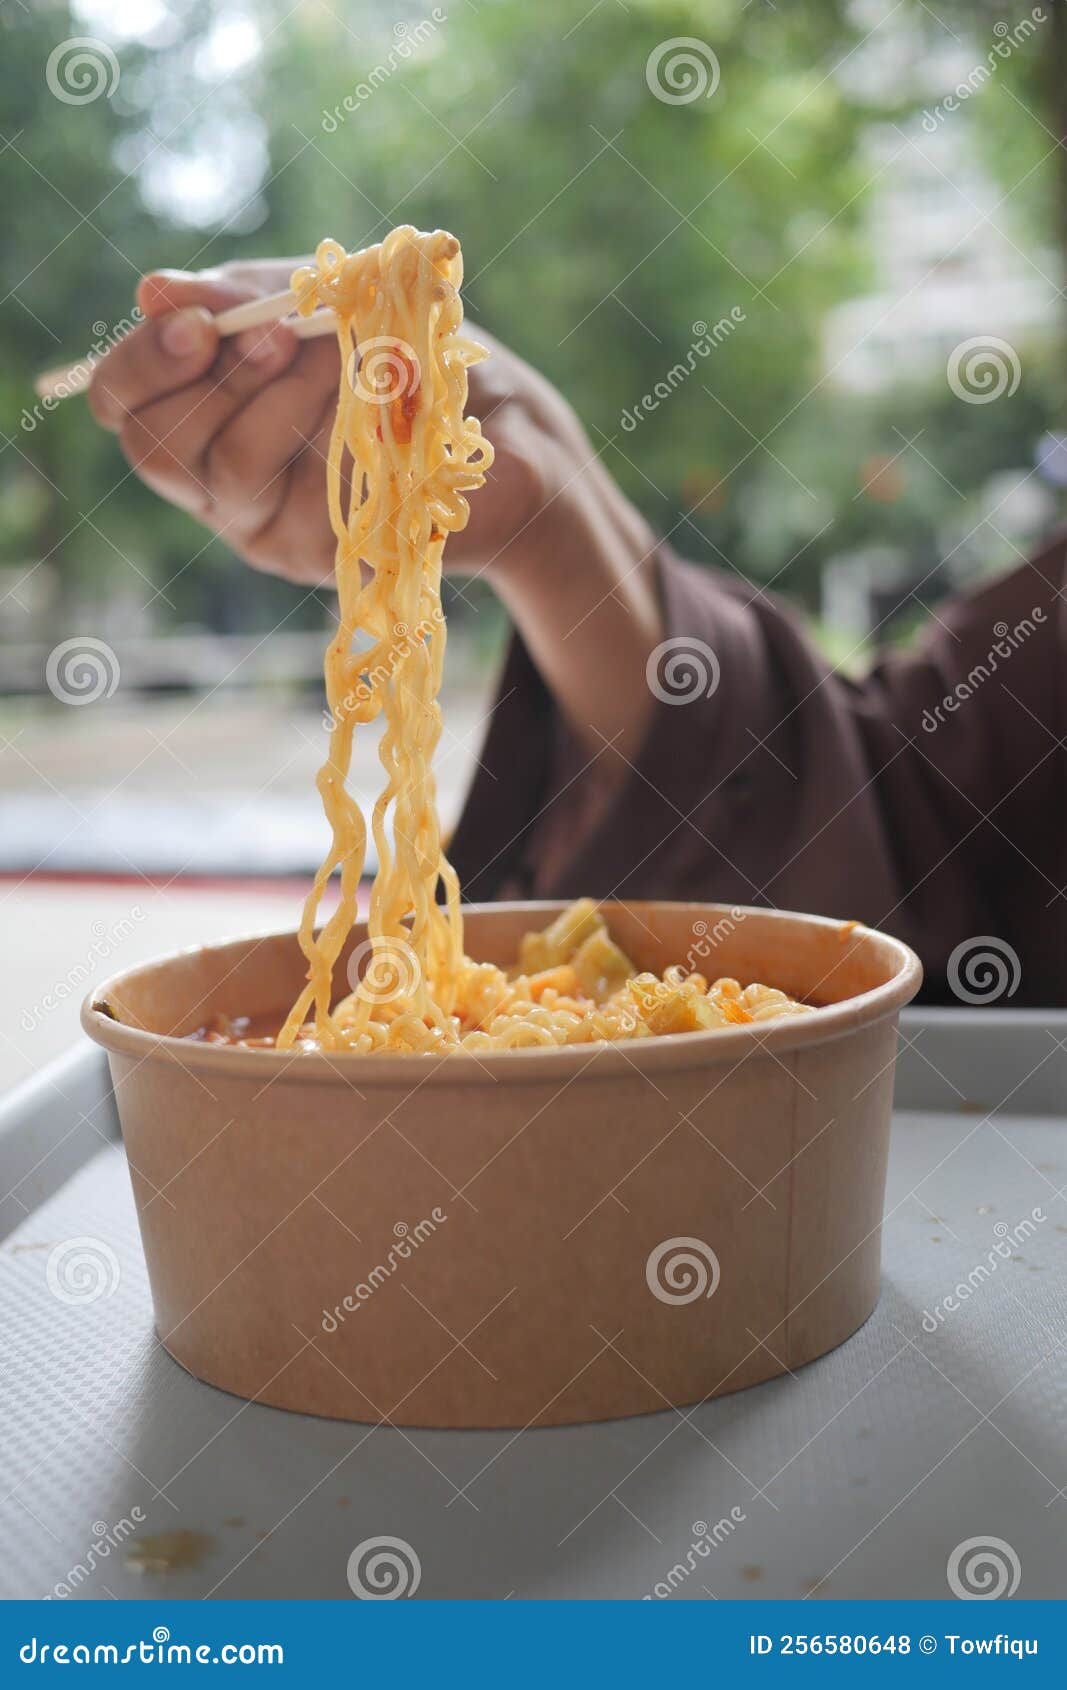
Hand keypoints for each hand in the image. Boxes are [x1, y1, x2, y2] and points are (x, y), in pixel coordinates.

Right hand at [88, 258, 575, 584]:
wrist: (506, 429)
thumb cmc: (405, 359)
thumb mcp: (320, 306)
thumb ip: (242, 298)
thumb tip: (153, 290)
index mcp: (203, 415)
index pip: (125, 405)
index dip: (142, 363)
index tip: (196, 323)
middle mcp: (219, 484)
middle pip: (158, 449)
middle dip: (214, 380)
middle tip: (277, 334)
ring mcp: (269, 528)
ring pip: (229, 471)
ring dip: (282, 400)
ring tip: (339, 360)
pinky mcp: (324, 555)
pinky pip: (305, 496)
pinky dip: (339, 436)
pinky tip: (379, 408)